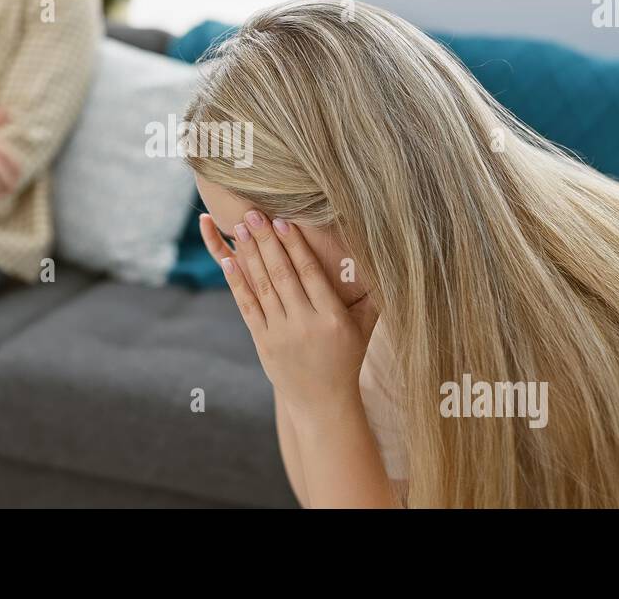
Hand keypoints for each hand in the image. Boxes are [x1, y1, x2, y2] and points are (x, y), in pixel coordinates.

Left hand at [200, 210, 379, 416]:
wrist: (323, 403)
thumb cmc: (346, 360)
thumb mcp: (364, 330)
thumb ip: (371, 298)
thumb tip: (388, 264)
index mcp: (332, 318)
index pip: (310, 273)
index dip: (295, 245)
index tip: (284, 221)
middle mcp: (305, 324)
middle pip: (283, 274)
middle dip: (267, 242)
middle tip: (254, 214)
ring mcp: (281, 334)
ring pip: (263, 287)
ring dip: (250, 255)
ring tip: (241, 228)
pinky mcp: (263, 342)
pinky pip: (248, 307)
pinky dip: (238, 283)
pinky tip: (229, 262)